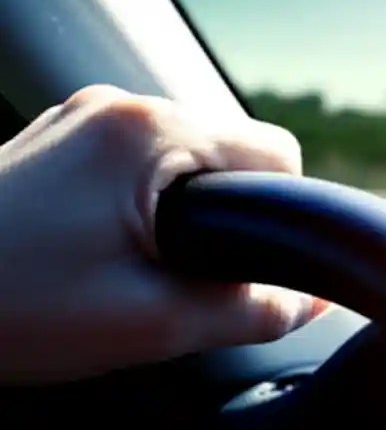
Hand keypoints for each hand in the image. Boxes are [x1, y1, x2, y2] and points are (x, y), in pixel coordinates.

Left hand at [0, 85, 323, 382]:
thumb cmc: (12, 305)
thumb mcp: (154, 323)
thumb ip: (254, 311)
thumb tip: (312, 301)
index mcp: (151, 133)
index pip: (279, 157)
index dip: (283, 221)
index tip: (249, 271)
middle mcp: (121, 106)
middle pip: (235, 153)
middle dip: (230, 220)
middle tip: (182, 279)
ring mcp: (83, 117)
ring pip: (187, 160)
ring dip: (186, 213)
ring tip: (137, 268)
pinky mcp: (60, 139)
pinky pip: (141, 163)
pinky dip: (146, 206)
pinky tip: (108, 252)